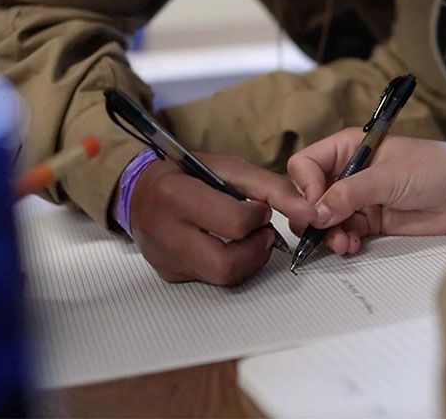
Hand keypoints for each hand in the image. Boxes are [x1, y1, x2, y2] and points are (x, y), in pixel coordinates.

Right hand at [127, 154, 314, 284]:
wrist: (137, 192)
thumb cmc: (186, 174)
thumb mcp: (227, 167)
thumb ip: (269, 187)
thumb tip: (307, 211)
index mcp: (175, 195)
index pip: (232, 222)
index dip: (257, 218)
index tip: (260, 209)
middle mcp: (165, 233)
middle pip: (226, 263)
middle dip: (255, 250)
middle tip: (261, 232)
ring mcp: (165, 259)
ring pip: (222, 278)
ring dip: (248, 260)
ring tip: (249, 238)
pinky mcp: (169, 275)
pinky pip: (210, 279)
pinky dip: (229, 265)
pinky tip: (228, 246)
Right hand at [286, 130, 445, 254]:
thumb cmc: (439, 168)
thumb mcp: (390, 176)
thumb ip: (351, 193)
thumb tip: (317, 212)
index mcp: (350, 147)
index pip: (307, 164)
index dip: (305, 186)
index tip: (315, 205)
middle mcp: (351, 172)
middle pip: (311, 195)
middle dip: (312, 215)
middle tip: (319, 230)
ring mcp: (361, 198)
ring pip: (325, 219)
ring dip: (328, 233)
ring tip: (342, 242)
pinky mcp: (373, 221)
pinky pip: (345, 233)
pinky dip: (343, 241)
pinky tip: (351, 246)